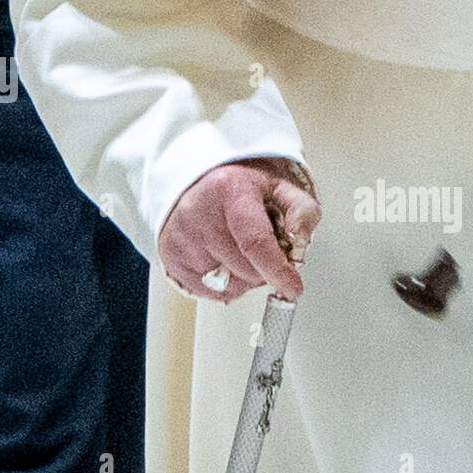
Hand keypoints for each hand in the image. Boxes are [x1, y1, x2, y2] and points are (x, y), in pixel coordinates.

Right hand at [158, 158, 320, 301]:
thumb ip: (302, 210)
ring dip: (245, 278)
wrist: (198, 180)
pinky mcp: (170, 257)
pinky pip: (209, 292)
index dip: (277, 270)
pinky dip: (225, 284)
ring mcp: (180, 237)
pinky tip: (225, 260)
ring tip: (241, 250)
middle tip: (262, 247)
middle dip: (265, 268)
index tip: (293, 288)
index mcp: (229, 190)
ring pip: (229, 285)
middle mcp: (198, 213)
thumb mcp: (279, 187)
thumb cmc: (239, 186)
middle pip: (246, 269)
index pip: (255, 241)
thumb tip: (301, 239)